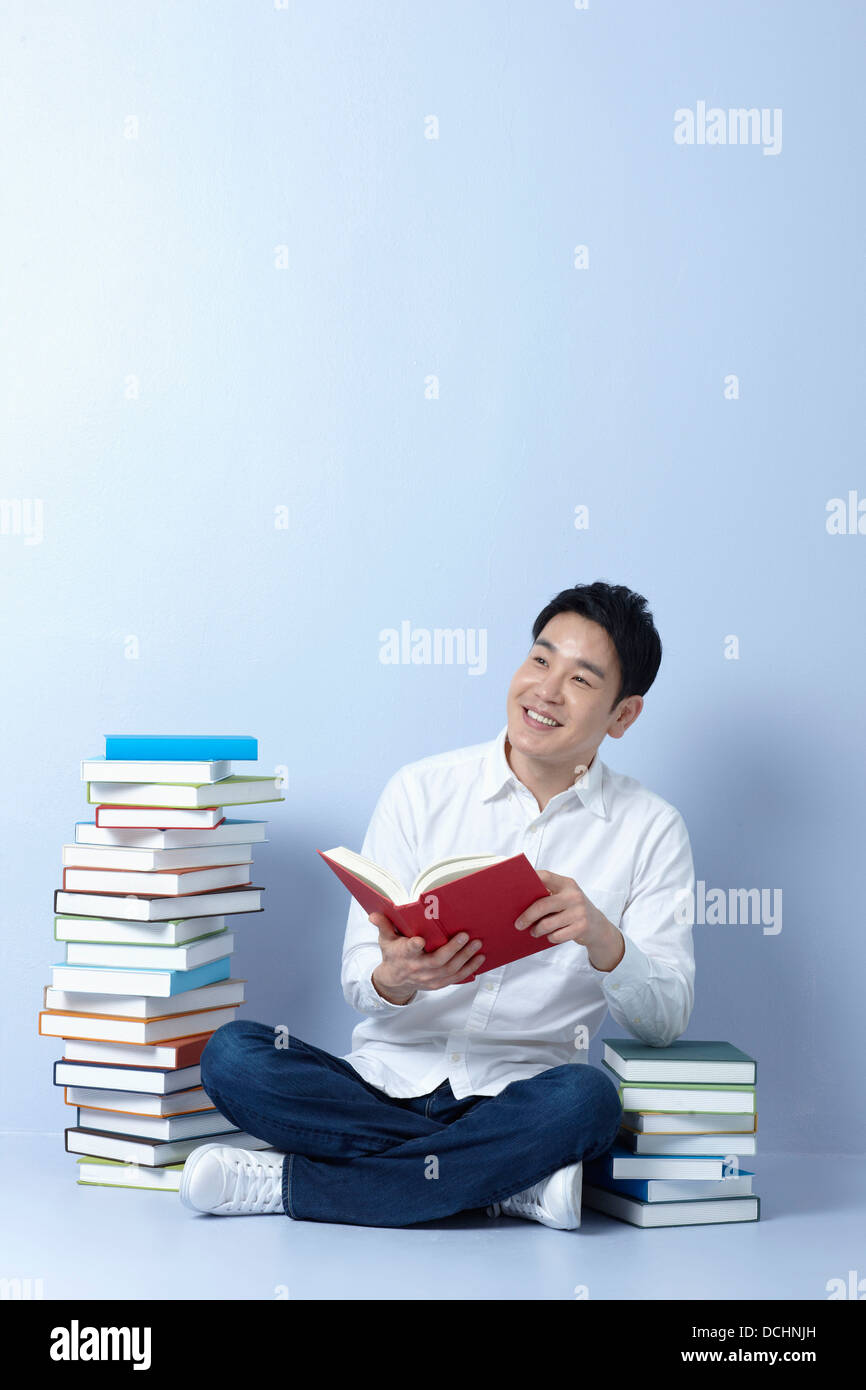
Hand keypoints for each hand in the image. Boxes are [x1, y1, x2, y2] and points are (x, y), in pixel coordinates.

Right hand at [368, 912, 485, 1003]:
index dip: (414, 946)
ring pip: (450, 970)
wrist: (395, 981)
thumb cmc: (393, 954)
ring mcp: (429, 978)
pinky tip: (479, 959)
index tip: (419, 940)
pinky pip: (456, 978)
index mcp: (404, 955)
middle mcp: (418, 969)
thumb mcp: (385, 940)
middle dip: (453, 949)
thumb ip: (383, 925)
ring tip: (477, 945)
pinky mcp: (438, 984)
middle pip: (437, 961)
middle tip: (466, 936)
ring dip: (466, 958)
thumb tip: (373, 914)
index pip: (409, 950)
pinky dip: (469, 969)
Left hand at [514, 870, 623, 971]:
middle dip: (527, 916)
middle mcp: (574, 895)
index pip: (544, 876)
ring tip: (533, 932)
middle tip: (518, 924)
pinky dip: (550, 938)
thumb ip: (548, 895)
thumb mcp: (564, 897)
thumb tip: (519, 903)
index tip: (514, 887)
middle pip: (542, 904)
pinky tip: (550, 936)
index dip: (529, 879)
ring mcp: (579, 911)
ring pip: (548, 923)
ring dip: (537, 930)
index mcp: (566, 883)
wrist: (598, 926)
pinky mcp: (582, 927)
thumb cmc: (573, 910)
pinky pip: (557, 936)